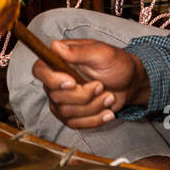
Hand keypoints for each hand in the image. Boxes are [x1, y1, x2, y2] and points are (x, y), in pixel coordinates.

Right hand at [32, 39, 149, 128]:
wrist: (129, 82)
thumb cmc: (116, 63)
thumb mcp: (102, 53)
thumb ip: (79, 51)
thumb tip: (55, 46)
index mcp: (60, 60)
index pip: (39, 71)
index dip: (52, 80)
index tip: (72, 82)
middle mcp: (57, 80)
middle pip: (55, 96)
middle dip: (83, 95)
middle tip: (101, 85)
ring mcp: (63, 99)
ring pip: (66, 112)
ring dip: (92, 107)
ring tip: (108, 97)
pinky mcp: (71, 114)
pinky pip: (75, 124)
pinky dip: (94, 120)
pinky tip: (107, 112)